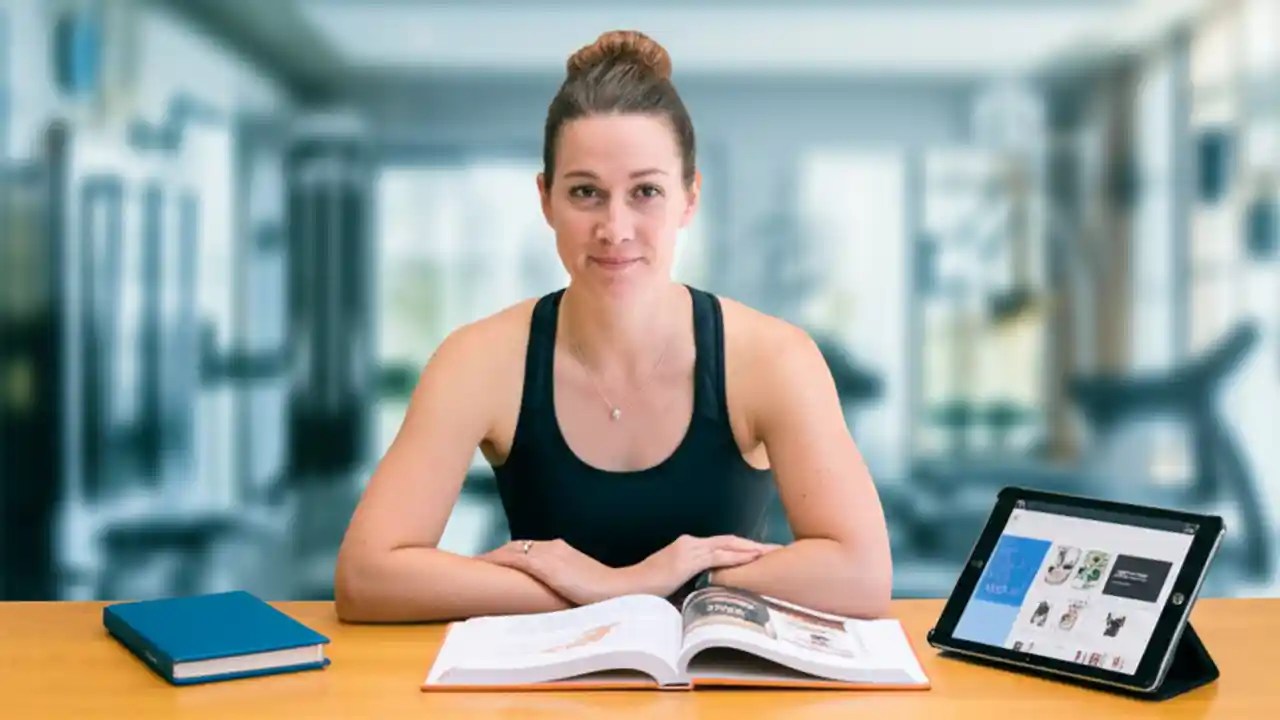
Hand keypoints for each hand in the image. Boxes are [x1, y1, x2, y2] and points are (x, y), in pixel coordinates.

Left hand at [478, 539, 627, 605]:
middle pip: (514, 548)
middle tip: (474, 566)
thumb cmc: (603, 592)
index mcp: (560, 550)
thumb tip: (549, 595)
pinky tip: (481, 569)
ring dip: (491, 560)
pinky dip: (495, 563)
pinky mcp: (545, 566)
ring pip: (510, 552)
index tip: (491, 564)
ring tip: (471, 569)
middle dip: (495, 556)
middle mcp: (551, 546)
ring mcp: (548, 554)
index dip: (507, 556)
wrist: (620, 589)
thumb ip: (563, 582)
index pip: (526, 549)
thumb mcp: (579, 583)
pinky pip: (513, 561)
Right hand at [627, 535, 781, 598]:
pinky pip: (718, 557)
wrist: (628, 586)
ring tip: (771, 553)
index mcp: (688, 545)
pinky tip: (752, 558)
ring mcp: (690, 549)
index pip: (722, 544)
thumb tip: (709, 583)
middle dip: (754, 545)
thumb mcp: (674, 577)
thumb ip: (691, 575)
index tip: (762, 551)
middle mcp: (691, 542)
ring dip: (751, 549)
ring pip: (728, 546)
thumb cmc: (647, 587)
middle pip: (730, 541)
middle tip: (776, 549)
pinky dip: (737, 556)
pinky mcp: (688, 560)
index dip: (743, 546)